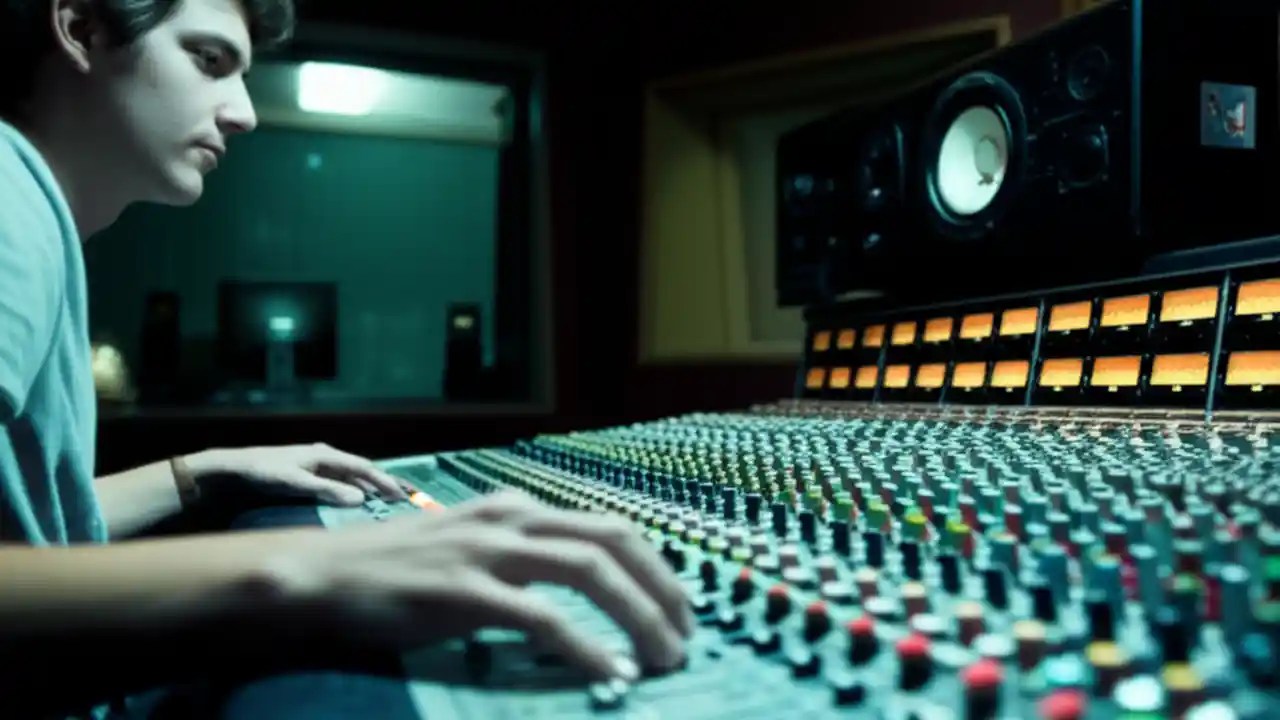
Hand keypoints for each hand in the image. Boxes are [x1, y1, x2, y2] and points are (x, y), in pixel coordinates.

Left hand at [191, 443, 408, 506]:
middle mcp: (325, 455)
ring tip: (382, 500)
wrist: (235, 467)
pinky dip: (351, 488)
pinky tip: (354, 499)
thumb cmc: (265, 472)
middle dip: (380, 482)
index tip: (399, 495)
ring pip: (349, 474)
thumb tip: (360, 499)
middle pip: (360, 468)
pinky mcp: (308, 472)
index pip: (362, 467)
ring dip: (366, 486)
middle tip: (398, 498)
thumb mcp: (297, 483)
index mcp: (326, 454)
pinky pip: (338, 480)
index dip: (382, 481)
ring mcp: (317, 463)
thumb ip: (328, 490)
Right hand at [269, 490, 692, 679]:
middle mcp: (512, 518)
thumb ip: (524, 559)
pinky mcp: (464, 590)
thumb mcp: (473, 546)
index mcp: (519, 508)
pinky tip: (607, 672)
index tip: (680, 608)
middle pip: (613, 541)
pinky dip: (584, 646)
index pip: (609, 527)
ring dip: (638, 615)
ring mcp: (488, 550)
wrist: (326, 574)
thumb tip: (580, 591)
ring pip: (588, 571)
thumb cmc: (399, 567)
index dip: (656, 567)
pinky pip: (541, 616)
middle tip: (684, 636)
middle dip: (662, 588)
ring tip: (661, 658)